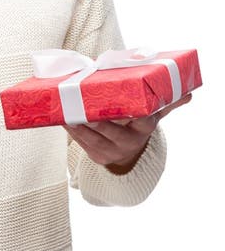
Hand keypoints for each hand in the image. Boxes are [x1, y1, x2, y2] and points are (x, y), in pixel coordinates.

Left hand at [63, 92, 192, 173]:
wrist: (130, 156)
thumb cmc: (138, 125)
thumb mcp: (153, 116)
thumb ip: (168, 104)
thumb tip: (190, 93)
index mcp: (144, 129)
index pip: (144, 122)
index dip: (139, 115)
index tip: (131, 106)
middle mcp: (129, 142)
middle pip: (112, 131)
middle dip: (98, 122)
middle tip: (85, 109)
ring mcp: (112, 151)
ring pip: (93, 138)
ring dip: (78, 125)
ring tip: (66, 110)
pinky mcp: (97, 156)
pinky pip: (82, 143)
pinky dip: (72, 131)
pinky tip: (61, 119)